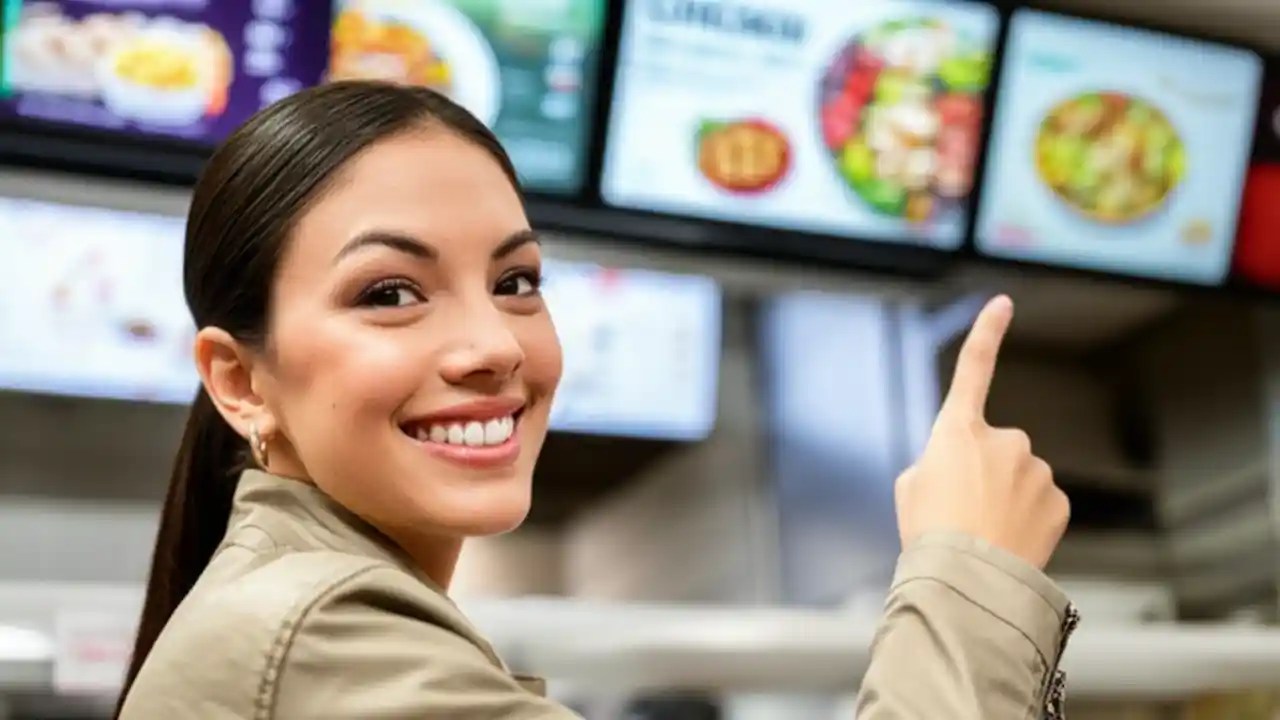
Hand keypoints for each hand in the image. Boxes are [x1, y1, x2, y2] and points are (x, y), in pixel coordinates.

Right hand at [895, 296, 1069, 569]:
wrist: (968, 579)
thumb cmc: (929, 533)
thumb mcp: (911, 488)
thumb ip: (939, 463)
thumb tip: (967, 467)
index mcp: (957, 430)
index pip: (974, 369)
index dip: (988, 333)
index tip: (1004, 303)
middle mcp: (1004, 439)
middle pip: (994, 449)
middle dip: (983, 473)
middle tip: (961, 512)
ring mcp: (1036, 469)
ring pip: (1021, 478)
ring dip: (1006, 499)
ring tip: (983, 533)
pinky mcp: (1059, 500)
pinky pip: (1042, 504)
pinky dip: (1028, 520)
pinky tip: (1009, 542)